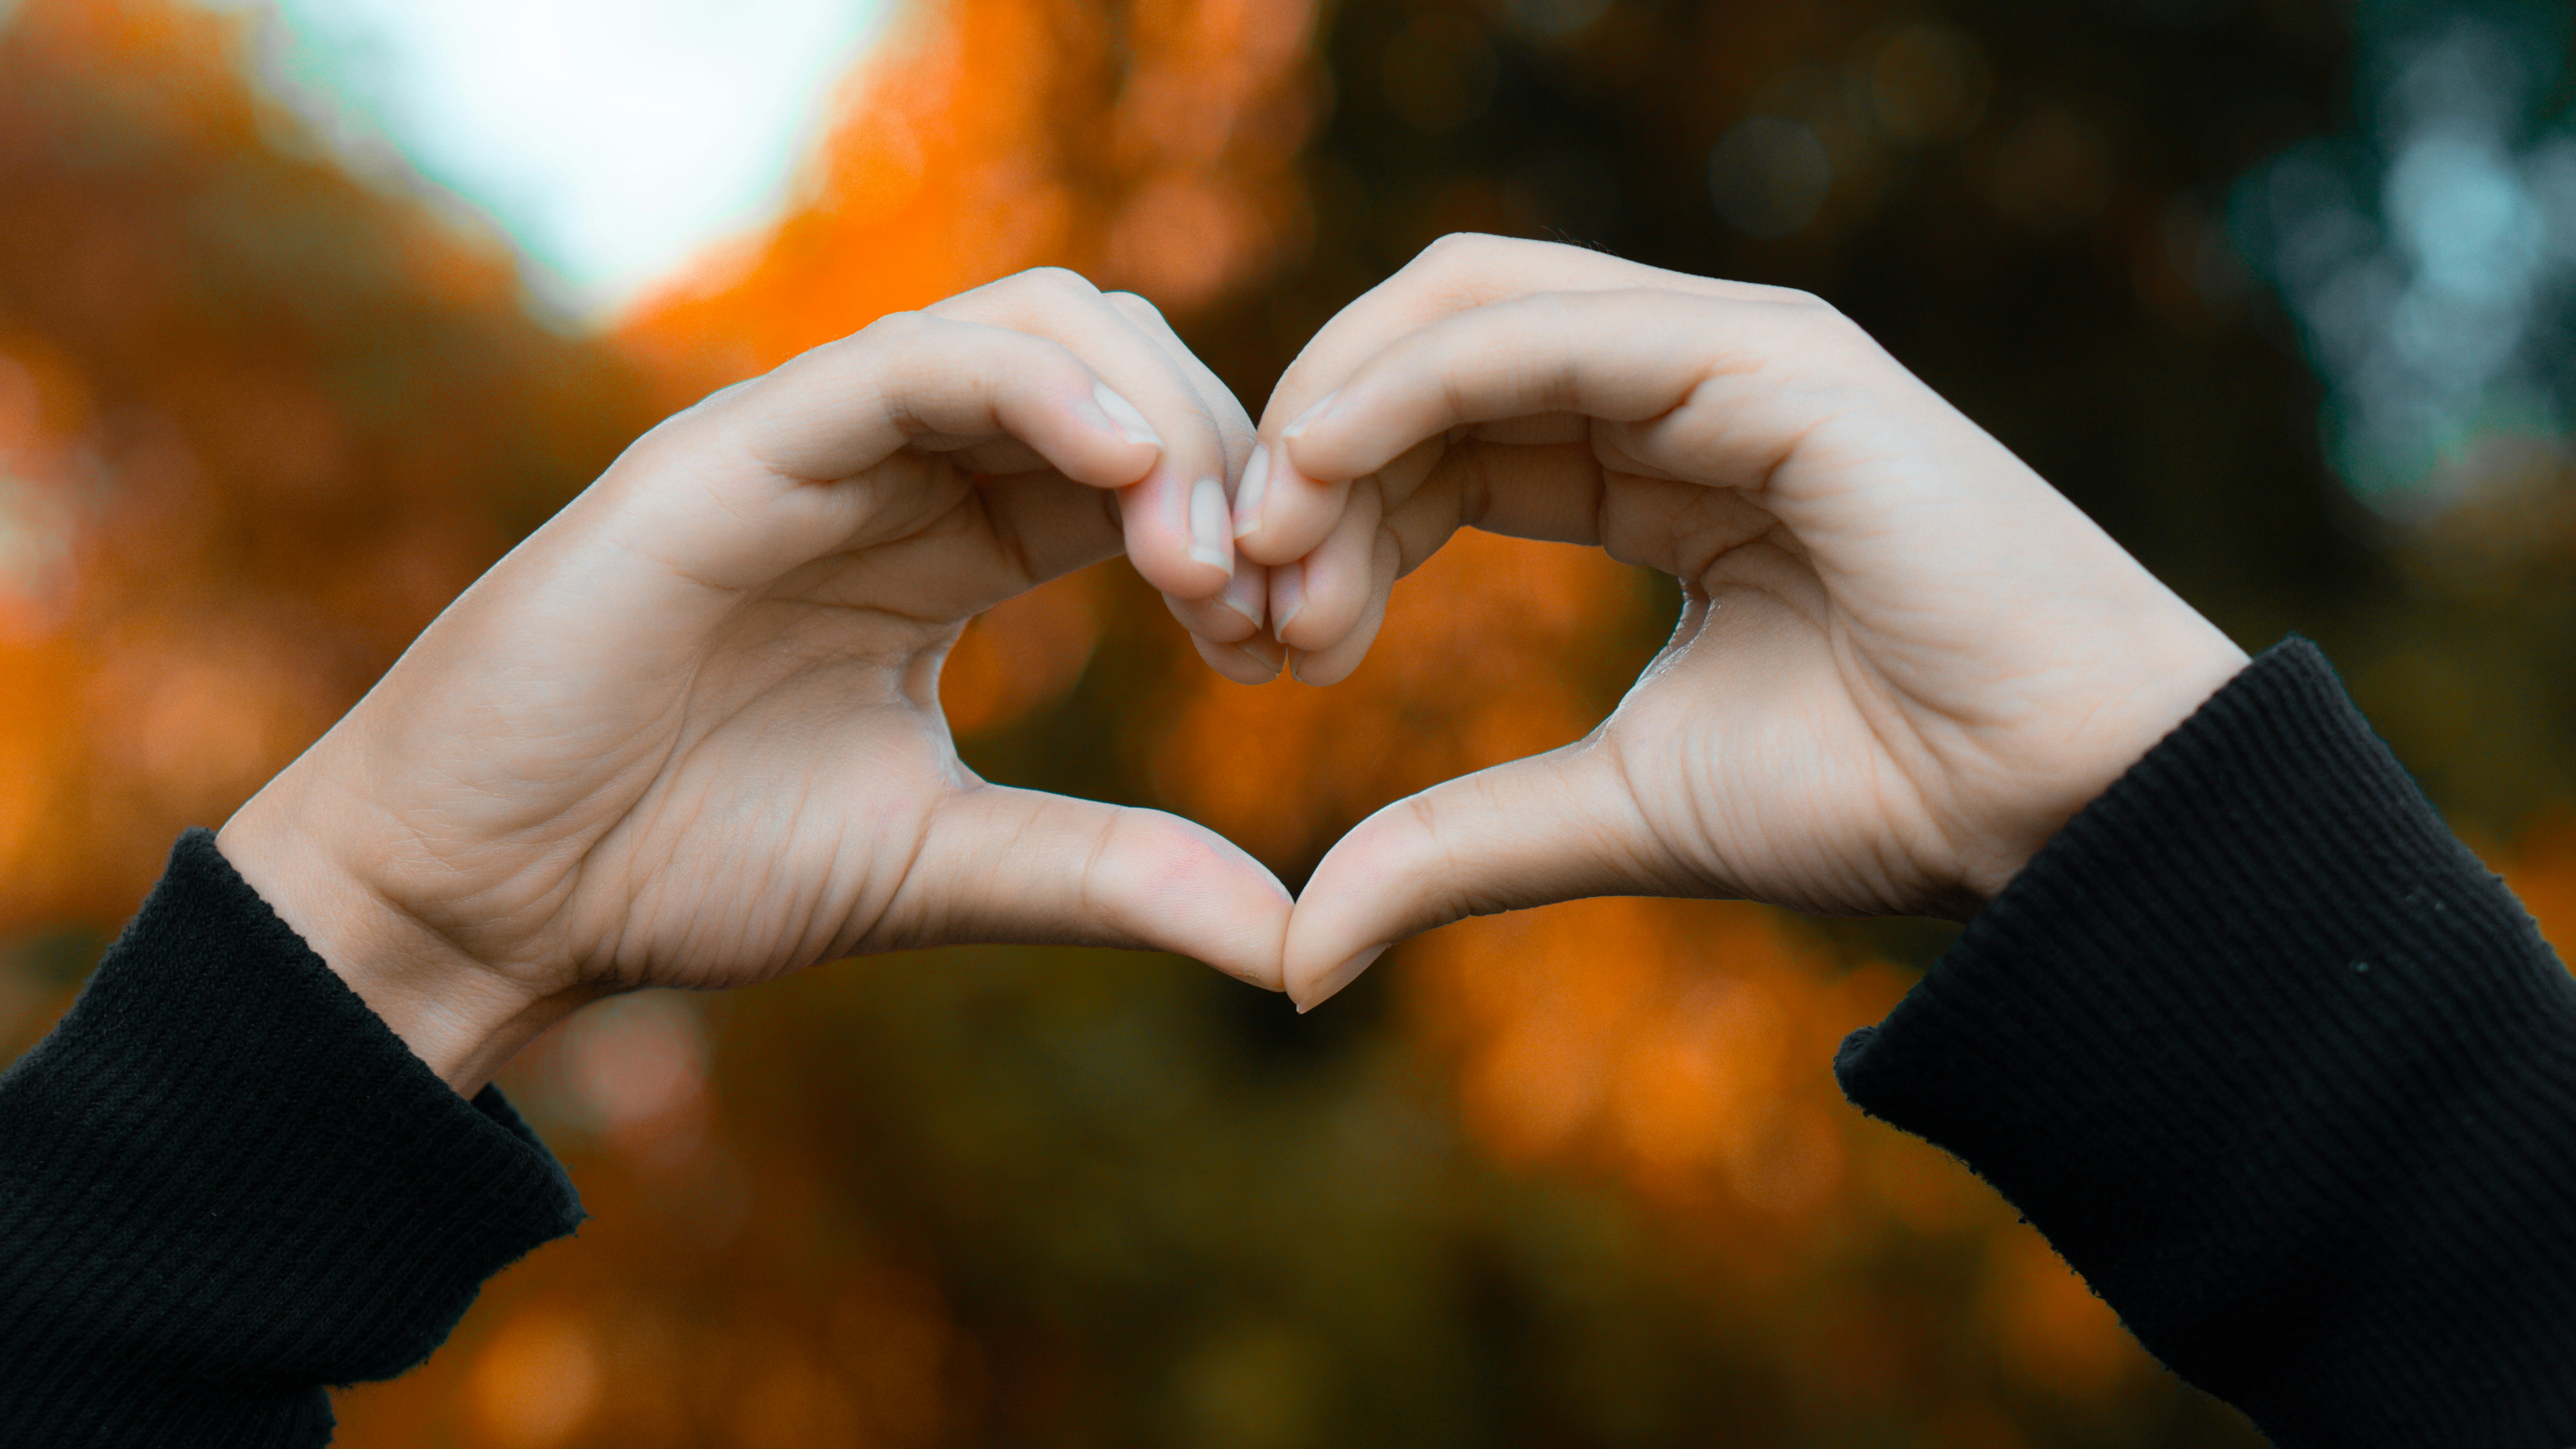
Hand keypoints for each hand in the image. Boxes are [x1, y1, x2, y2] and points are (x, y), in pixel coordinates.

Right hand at [218, 269, 1292, 1092]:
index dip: (1242, 527)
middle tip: (1267, 600)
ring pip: (1042, 326)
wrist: (495, 893)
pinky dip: (1047, 390)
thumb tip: (1294, 940)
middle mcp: (901, 471)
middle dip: (1230, 463)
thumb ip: (1108, 874)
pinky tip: (1132, 477)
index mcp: (953, 547)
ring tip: (1206, 556)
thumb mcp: (944, 865)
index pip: (1144, 466)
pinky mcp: (742, 444)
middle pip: (1123, 369)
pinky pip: (922, 360)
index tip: (1288, 645)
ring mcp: (822, 443)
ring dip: (1162, 419)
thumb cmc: (692, 867)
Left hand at [1239, 236, 2248, 1008]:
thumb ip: (1455, 848)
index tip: (1260, 640)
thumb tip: (1295, 953)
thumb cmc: (1879, 799)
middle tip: (1232, 594)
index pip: (1441, 436)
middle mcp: (1686, 383)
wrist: (2057, 814)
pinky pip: (1540, 332)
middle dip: (1305, 457)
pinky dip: (1403, 386)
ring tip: (1263, 542)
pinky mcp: (1772, 360)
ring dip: (1331, 412)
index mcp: (1658, 463)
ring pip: (1464, 308)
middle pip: (1428, 354)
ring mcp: (1731, 356)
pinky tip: (1320, 475)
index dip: (1331, 517)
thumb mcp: (1614, 813)